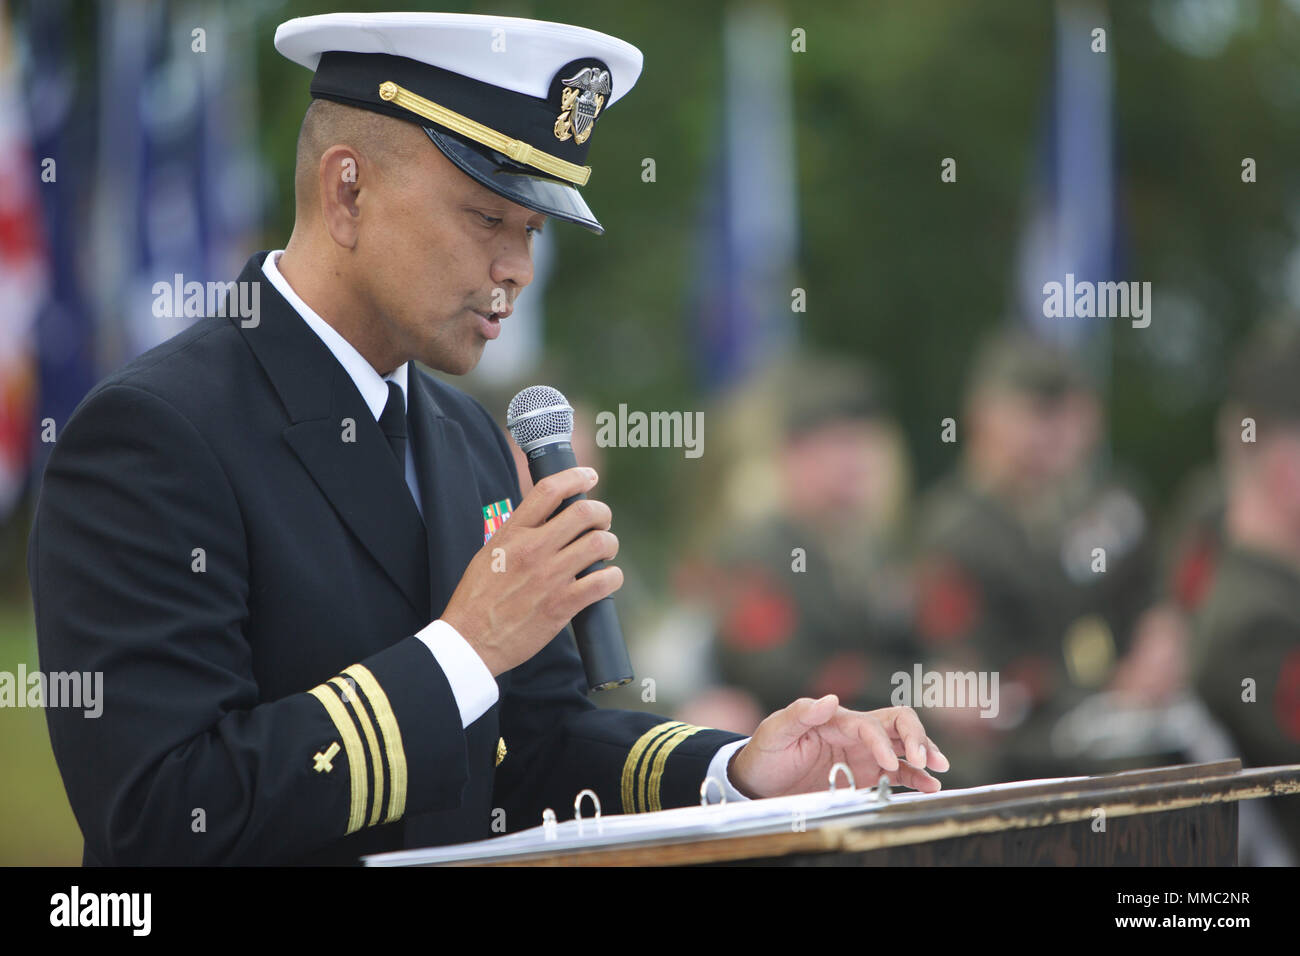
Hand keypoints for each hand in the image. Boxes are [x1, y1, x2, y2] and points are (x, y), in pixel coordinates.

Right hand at [442, 466, 621, 675]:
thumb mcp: (489, 553)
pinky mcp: (562, 605)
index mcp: (512, 533)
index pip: (549, 490)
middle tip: (602, 522)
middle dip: (602, 513)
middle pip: (584, 512)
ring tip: (605, 553)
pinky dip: (613, 577)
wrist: (470, 641)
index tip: (588, 476)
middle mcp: (533, 549)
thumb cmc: (477, 600)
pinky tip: (607, 579)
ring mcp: (549, 576)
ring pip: (600, 544)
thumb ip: (517, 534)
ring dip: (610, 545)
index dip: (576, 476)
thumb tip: (544, 519)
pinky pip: (604, 581)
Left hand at [728, 696, 949, 798]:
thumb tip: (830, 699)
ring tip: (939, 769)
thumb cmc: (766, 753)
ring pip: (904, 745)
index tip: (887, 763)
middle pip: (897, 723)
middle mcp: (855, 733)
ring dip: (925, 752)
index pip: (870, 724)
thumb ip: (800, 714)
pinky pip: (898, 772)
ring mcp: (863, 753)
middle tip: (927, 759)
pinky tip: (929, 786)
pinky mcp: (866, 774)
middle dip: (917, 736)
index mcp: (836, 720)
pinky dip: (916, 777)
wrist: (760, 782)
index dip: (882, 741)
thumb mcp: (774, 732)